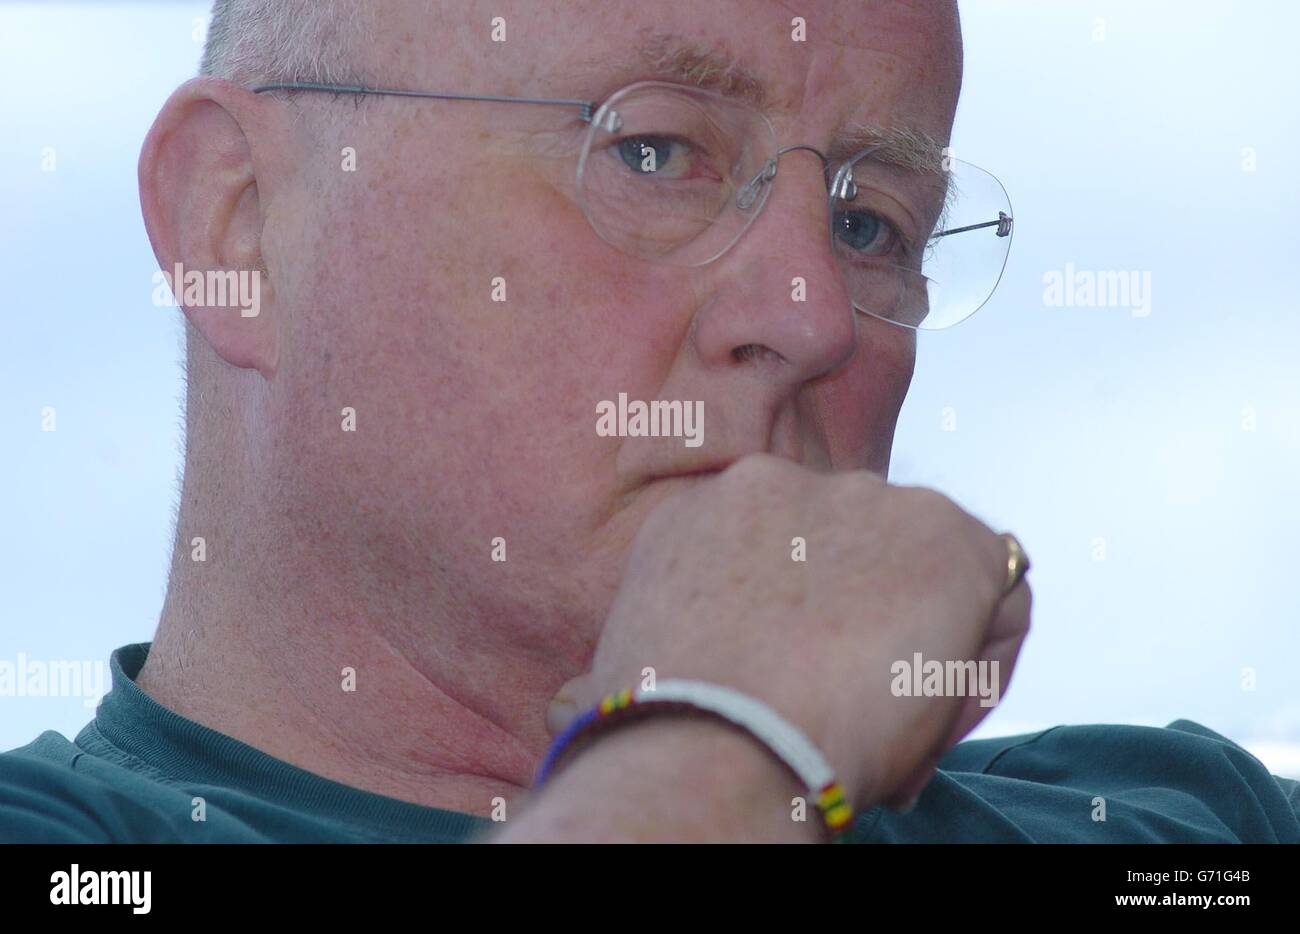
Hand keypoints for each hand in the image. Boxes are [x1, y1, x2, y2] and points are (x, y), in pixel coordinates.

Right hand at [547, 454, 1031, 809]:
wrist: (712, 740)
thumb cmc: (659, 728)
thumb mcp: (622, 671)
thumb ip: (633, 656)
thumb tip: (560, 700)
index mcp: (708, 512)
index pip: (794, 549)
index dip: (812, 620)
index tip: (803, 681)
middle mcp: (786, 486)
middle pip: (863, 551)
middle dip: (869, 621)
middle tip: (855, 708)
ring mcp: (866, 501)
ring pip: (932, 570)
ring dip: (928, 640)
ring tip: (893, 721)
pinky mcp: (944, 534)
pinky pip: (999, 595)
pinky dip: (985, 656)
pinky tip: (937, 705)